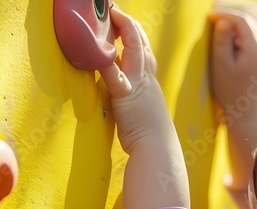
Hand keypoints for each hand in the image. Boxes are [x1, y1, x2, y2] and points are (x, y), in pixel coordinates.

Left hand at [102, 5, 173, 154]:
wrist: (157, 148)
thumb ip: (130, 92)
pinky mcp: (126, 96)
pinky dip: (108, 64)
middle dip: (129, 24)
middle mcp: (146, 77)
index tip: (122, 19)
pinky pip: (116, 76)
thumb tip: (118, 85)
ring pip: (134, 51)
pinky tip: (99, 52)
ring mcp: (138, 85)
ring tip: (114, 16)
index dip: (133, 31)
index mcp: (149, 80)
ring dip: (124, 31)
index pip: (143, 48)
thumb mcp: (140, 106)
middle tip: (116, 10)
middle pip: (141, 43)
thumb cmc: (148, 133)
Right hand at [209, 6, 256, 131]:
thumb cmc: (229, 93)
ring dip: (235, 27)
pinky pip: (253, 40)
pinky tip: (228, 45)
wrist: (245, 115)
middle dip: (231, 17)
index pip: (242, 20)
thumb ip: (222, 41)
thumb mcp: (220, 66)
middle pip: (249, 22)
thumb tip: (223, 21)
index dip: (225, 14)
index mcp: (256, 50)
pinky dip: (240, 36)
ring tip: (218, 33)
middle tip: (212, 19)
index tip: (209, 16)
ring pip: (252, 30)